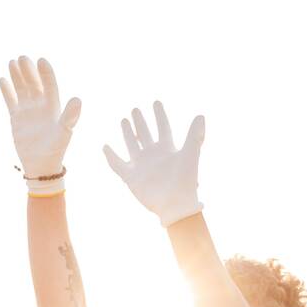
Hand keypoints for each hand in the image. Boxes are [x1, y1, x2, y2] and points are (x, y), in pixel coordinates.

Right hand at [0, 56, 80, 195]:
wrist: (41, 165)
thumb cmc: (55, 149)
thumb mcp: (64, 132)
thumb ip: (70, 115)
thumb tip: (78, 99)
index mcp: (53, 106)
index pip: (49, 85)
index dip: (46, 73)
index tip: (41, 60)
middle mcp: (40, 106)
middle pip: (34, 83)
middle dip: (28, 70)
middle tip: (22, 57)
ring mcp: (28, 111)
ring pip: (22, 89)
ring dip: (17, 76)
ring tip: (12, 62)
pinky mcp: (16, 118)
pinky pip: (11, 101)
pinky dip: (7, 91)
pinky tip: (2, 80)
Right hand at [103, 101, 204, 226]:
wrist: (174, 204)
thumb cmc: (184, 180)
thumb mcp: (191, 153)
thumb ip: (195, 135)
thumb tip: (201, 115)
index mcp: (167, 149)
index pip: (163, 127)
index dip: (160, 115)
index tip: (156, 102)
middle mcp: (153, 155)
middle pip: (145, 134)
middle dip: (141, 122)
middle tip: (135, 110)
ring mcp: (141, 165)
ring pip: (132, 145)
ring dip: (127, 133)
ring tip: (124, 120)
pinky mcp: (131, 177)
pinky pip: (117, 164)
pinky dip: (111, 156)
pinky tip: (105, 146)